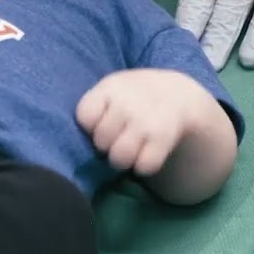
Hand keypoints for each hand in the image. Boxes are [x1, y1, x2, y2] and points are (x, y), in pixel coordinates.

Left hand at [75, 68, 212, 176]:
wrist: (175, 94)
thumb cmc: (132, 97)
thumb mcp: (111, 90)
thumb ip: (94, 108)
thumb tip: (79, 139)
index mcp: (111, 87)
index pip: (85, 117)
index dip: (90, 126)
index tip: (101, 122)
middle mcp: (128, 103)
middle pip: (101, 141)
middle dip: (107, 144)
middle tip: (118, 138)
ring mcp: (145, 121)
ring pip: (120, 158)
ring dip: (123, 159)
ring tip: (129, 148)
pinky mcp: (163, 138)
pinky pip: (144, 166)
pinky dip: (143, 166)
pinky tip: (145, 153)